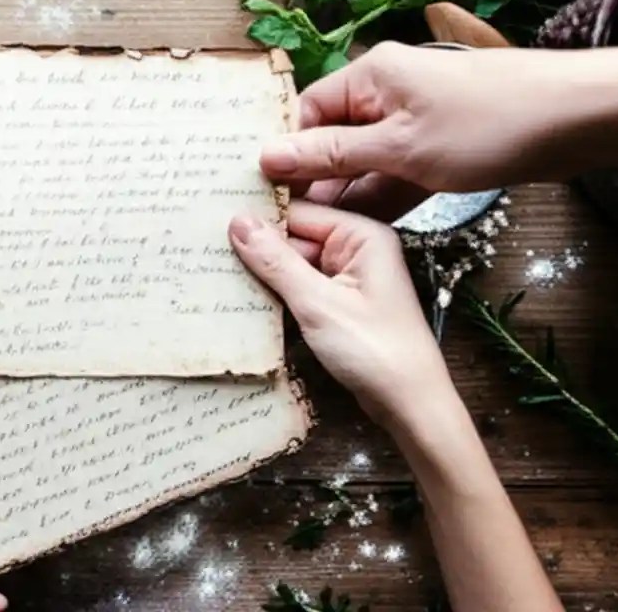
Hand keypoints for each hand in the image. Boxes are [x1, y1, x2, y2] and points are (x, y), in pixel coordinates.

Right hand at [229, 203, 453, 426]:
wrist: (411, 405)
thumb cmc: (376, 350)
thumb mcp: (318, 303)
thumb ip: (276, 261)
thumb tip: (238, 221)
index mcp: (361, 235)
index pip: (299, 211)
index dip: (258, 216)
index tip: (211, 219)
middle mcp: (356, 250)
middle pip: (294, 237)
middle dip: (256, 247)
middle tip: (206, 250)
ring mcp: (348, 279)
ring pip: (294, 265)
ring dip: (263, 273)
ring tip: (215, 271)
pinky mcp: (340, 305)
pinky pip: (301, 288)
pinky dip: (277, 294)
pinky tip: (245, 297)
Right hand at [264, 42, 583, 219]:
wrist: (577, 119)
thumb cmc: (486, 124)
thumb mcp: (398, 147)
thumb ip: (331, 155)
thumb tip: (268, 156)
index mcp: (370, 78)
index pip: (308, 113)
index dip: (289, 154)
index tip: (271, 196)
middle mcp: (388, 96)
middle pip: (334, 141)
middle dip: (316, 182)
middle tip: (290, 228)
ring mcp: (417, 125)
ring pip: (367, 164)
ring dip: (349, 198)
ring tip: (319, 239)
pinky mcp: (442, 151)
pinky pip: (398, 177)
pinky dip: (384, 200)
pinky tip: (362, 233)